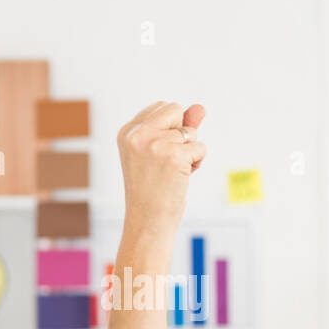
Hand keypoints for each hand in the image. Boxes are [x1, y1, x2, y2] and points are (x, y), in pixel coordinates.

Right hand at [117, 101, 207, 237]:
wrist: (148, 221)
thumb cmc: (154, 190)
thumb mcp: (161, 154)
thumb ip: (179, 128)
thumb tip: (201, 107)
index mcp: (127, 132)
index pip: (161, 108)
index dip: (172, 129)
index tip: (161, 153)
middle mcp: (137, 134)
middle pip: (176, 109)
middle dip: (183, 133)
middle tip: (170, 159)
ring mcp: (155, 143)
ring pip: (191, 132)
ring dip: (191, 152)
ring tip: (174, 172)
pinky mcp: (174, 155)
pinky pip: (201, 147)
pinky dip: (198, 162)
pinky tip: (183, 176)